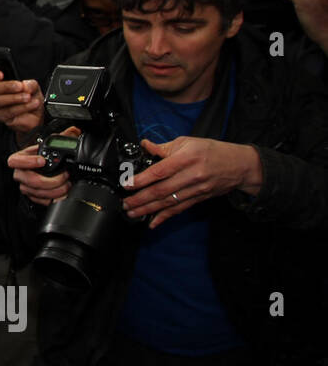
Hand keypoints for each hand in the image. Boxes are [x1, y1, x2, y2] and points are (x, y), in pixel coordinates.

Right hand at [0, 70, 43, 135]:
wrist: (36, 115)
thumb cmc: (30, 98)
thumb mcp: (33, 88)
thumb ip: (30, 84)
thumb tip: (24, 86)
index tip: (1, 75)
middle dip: (6, 86)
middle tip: (20, 86)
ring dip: (14, 98)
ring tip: (28, 97)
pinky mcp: (1, 118)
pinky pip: (8, 112)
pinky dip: (22, 108)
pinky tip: (32, 104)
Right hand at [9, 140, 71, 205]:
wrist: (40, 167)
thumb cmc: (41, 156)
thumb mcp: (48, 145)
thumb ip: (61, 137)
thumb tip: (74, 131)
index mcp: (19, 159)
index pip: (15, 161)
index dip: (28, 162)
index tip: (42, 161)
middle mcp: (20, 174)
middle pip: (30, 180)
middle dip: (50, 180)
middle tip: (64, 176)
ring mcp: (25, 186)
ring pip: (37, 192)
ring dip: (55, 190)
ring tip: (67, 185)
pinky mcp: (32, 196)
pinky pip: (40, 201)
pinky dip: (53, 199)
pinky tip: (62, 194)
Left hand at [121, 137, 261, 228]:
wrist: (240, 165)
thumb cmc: (212, 151)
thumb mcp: (188, 142)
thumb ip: (164, 147)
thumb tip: (145, 146)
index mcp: (187, 158)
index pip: (160, 171)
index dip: (142, 179)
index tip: (128, 184)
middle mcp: (192, 175)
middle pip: (162, 190)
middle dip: (140, 199)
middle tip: (125, 203)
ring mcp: (196, 189)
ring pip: (168, 202)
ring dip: (148, 209)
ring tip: (132, 213)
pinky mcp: (199, 198)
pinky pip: (179, 209)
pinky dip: (165, 217)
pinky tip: (153, 222)